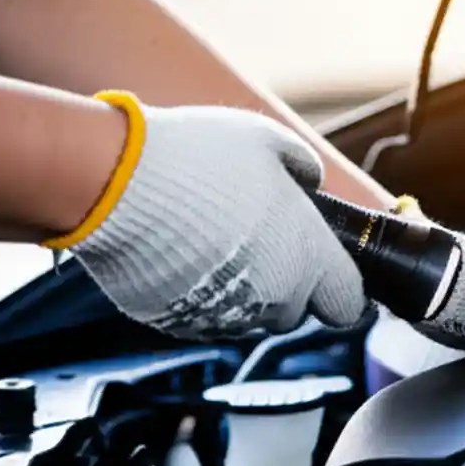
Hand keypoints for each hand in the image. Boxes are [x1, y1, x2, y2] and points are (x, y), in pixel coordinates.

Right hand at [69, 99, 365, 340]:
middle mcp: (273, 297)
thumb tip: (310, 182)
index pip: (349, 305)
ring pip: (250, 319)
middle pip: (296, 312)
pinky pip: (204, 319)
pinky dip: (200, 298)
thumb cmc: (194, 158)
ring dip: (243, 293)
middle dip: (286, 286)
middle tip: (258, 241)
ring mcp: (225, 317)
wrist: (115, 183)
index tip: (329, 276)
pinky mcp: (179, 324)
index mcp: (307, 257)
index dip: (341, 290)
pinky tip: (181, 255)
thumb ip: (303, 167)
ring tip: (212, 241)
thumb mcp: (267, 141)